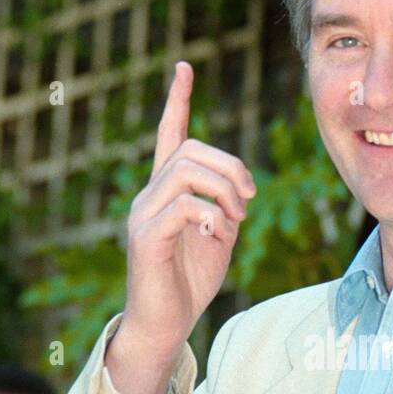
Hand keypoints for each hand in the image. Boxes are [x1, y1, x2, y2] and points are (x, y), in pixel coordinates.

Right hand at [116, 60, 255, 366]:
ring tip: (233, 218)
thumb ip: (226, 207)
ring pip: (186, 171)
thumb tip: (238, 190)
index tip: (184, 68)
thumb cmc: (189, 283)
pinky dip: (208, 215)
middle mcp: (149, 196)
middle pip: (190, 150)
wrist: (165, 325)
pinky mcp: (145, 238)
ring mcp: (143, 215)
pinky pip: (182, 206)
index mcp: (166, 192)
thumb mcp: (219, 237)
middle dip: (230, 167)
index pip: (170, 136)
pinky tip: (213, 233)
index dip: (177, 101)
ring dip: (223, 190)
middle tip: (248, 199)